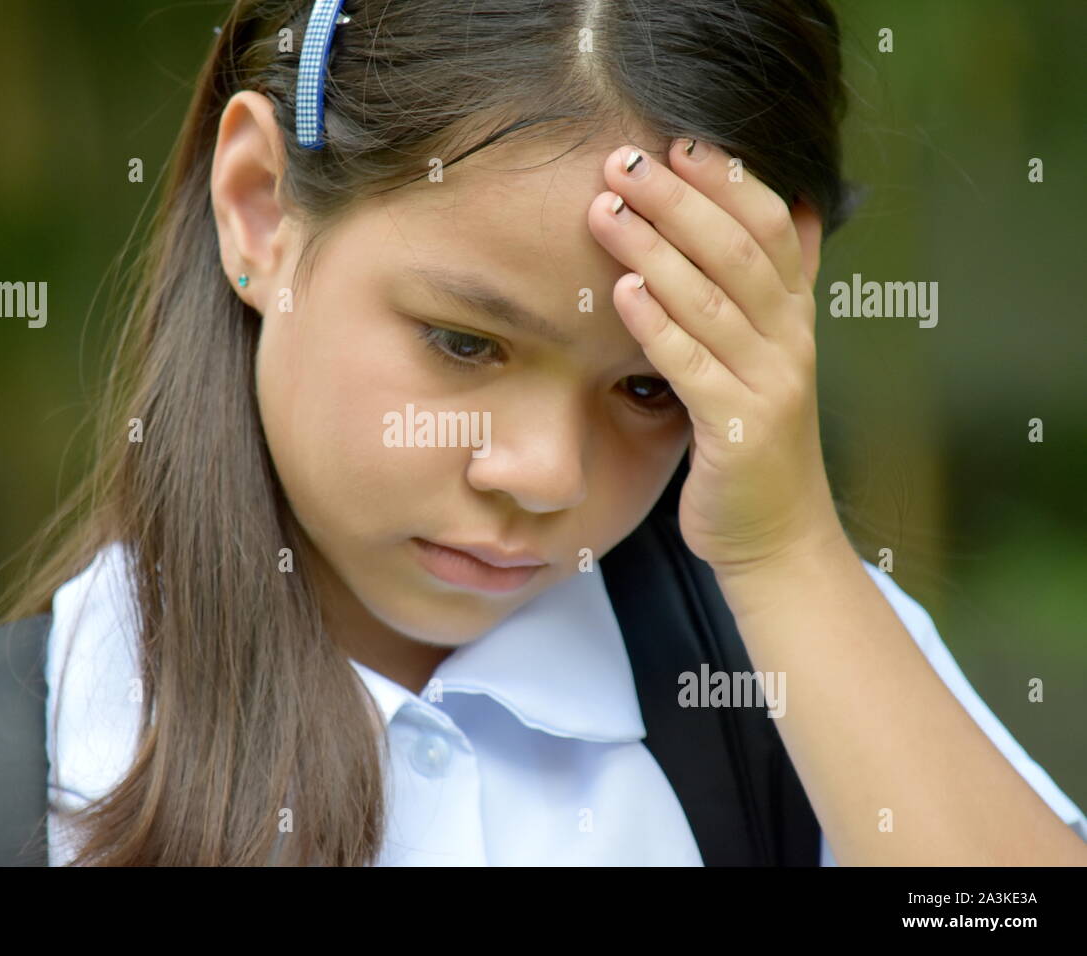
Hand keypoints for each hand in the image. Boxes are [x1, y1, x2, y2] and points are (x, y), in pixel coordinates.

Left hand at [587, 138, 846, 575]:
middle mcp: (790, 344)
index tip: (679, 143)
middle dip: (679, 201)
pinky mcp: (740, 432)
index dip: (729, 181)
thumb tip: (797, 210)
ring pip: (712, 302)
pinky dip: (659, 326)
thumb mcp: (769, 359)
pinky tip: (623, 291)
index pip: (773, 228)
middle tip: (624, 163)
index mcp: (794, 319)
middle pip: (738, 252)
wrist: (776, 538)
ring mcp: (770, 388)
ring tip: (607, 211)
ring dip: (655, 250)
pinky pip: (694, 367)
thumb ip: (773, 292)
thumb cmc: (752, 443)